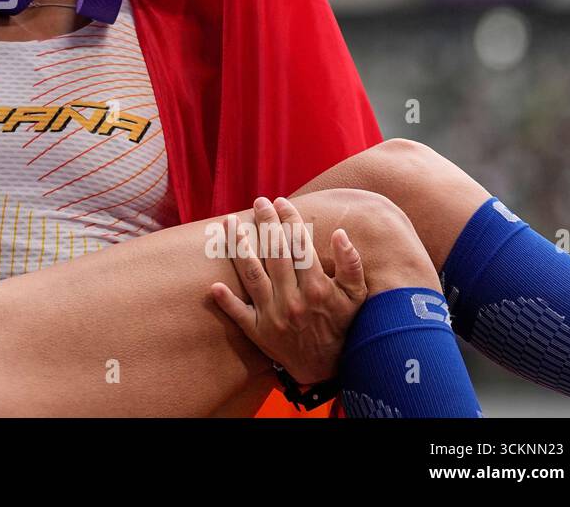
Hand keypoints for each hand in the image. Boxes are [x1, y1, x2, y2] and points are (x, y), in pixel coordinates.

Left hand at [210, 196, 366, 385]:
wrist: (327, 368)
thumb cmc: (341, 326)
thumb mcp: (356, 297)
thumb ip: (352, 265)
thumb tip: (341, 234)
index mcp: (317, 289)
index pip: (300, 246)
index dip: (290, 220)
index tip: (281, 201)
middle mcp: (293, 300)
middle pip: (275, 254)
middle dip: (266, 224)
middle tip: (258, 202)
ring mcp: (273, 316)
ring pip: (252, 275)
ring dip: (240, 247)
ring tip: (231, 223)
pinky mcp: (258, 332)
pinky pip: (238, 314)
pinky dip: (226, 300)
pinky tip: (213, 285)